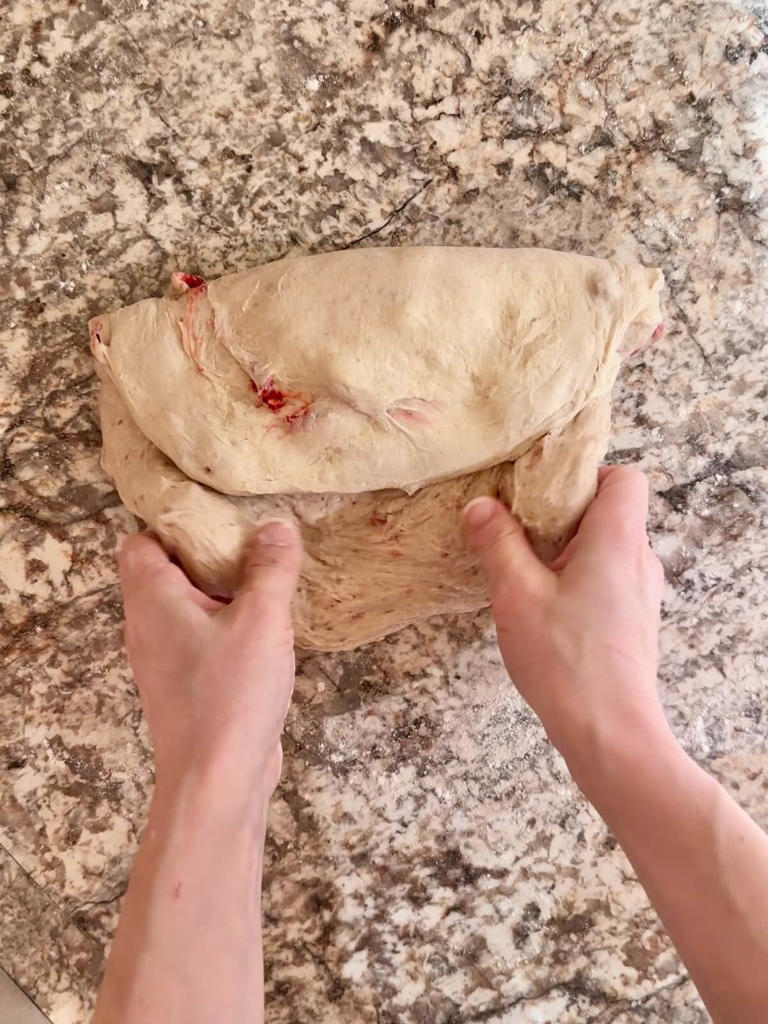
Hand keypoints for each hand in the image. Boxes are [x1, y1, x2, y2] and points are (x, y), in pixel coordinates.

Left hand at [118, 521, 301, 799]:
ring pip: (188, 609)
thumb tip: (276, 526)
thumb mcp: (260, 620)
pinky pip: (203, 640)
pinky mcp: (187, 686)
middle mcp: (148, 627)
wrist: (216, 781)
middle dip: (210, 555)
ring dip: (224, 594)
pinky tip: (267, 630)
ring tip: (268, 581)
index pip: (141, 543)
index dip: (174, 525)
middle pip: (167, 572)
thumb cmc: (229, 695)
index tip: (221, 518)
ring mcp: (165, 661)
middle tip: (255, 544)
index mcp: (152, 600)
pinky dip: (229, 627)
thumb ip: (270, 569)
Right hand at [463, 466, 665, 770]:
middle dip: (564, 514)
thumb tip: (480, 506)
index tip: (543, 492)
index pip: (626, 478)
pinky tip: (545, 607)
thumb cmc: (566, 661)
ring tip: (527, 571)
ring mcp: (642, 594)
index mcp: (618, 540)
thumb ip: (498, 543)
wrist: (610, 733)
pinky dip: (579, 579)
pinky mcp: (634, 622)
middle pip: (611, 511)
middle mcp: (639, 561)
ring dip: (568, 550)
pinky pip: (608, 580)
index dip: (587, 474)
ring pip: (607, 549)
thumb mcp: (517, 594)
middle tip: (520, 530)